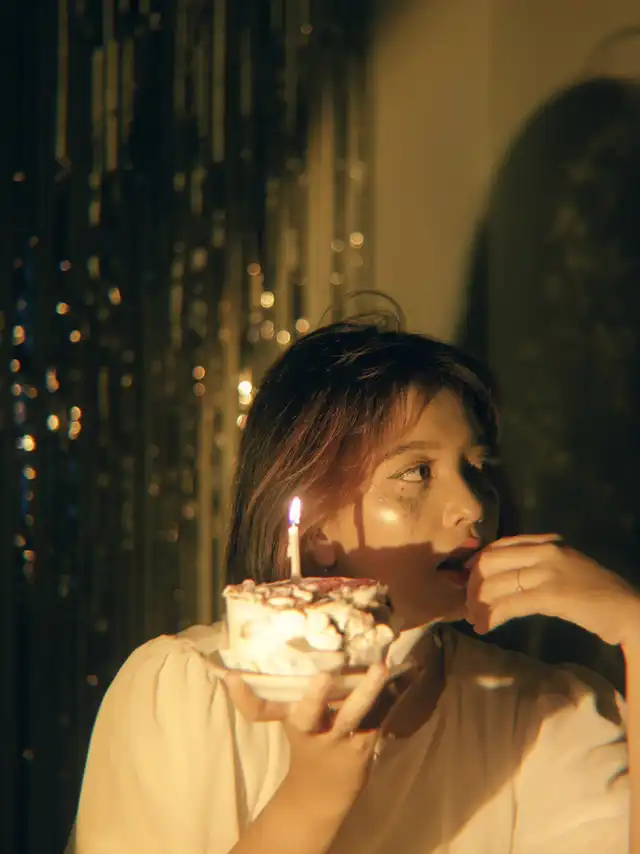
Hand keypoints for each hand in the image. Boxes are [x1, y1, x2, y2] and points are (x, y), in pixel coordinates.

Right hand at [223, 664, 399, 808]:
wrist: (322, 793)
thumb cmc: (305, 744)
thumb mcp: (287, 721)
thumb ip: (264, 699)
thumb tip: (233, 672)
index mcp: (291, 722)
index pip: (260, 711)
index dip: (245, 698)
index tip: (232, 678)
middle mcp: (313, 731)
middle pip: (308, 716)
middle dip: (315, 697)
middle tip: (323, 675)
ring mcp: (340, 740)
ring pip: (354, 715)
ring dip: (367, 691)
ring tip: (380, 668)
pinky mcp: (367, 744)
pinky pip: (383, 716)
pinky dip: (397, 694)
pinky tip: (411, 672)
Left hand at [465, 533, 639, 646]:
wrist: (628, 609)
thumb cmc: (596, 593)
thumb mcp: (563, 568)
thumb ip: (536, 565)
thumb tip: (502, 575)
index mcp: (546, 542)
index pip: (499, 545)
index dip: (477, 562)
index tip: (466, 579)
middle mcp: (545, 550)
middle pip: (490, 561)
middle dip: (473, 585)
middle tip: (469, 605)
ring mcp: (547, 571)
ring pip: (495, 583)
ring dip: (478, 604)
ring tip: (475, 620)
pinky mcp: (551, 595)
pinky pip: (509, 604)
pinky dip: (492, 616)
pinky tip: (485, 627)